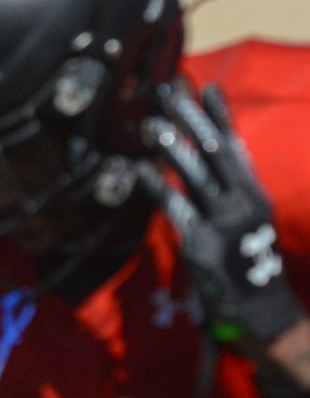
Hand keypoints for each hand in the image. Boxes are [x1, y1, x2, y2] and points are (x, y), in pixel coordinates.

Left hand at [140, 83, 304, 343]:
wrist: (260, 307)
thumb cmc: (249, 263)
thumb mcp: (251, 218)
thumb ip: (238, 185)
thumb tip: (232, 148)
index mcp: (253, 192)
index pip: (235, 146)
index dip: (220, 117)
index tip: (206, 88)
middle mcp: (242, 200)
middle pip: (214, 151)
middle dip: (191, 119)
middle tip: (168, 91)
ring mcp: (222, 221)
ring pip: (195, 175)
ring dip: (172, 146)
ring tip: (150, 122)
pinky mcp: (202, 243)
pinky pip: (177, 210)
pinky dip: (158, 188)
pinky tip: (139, 171)